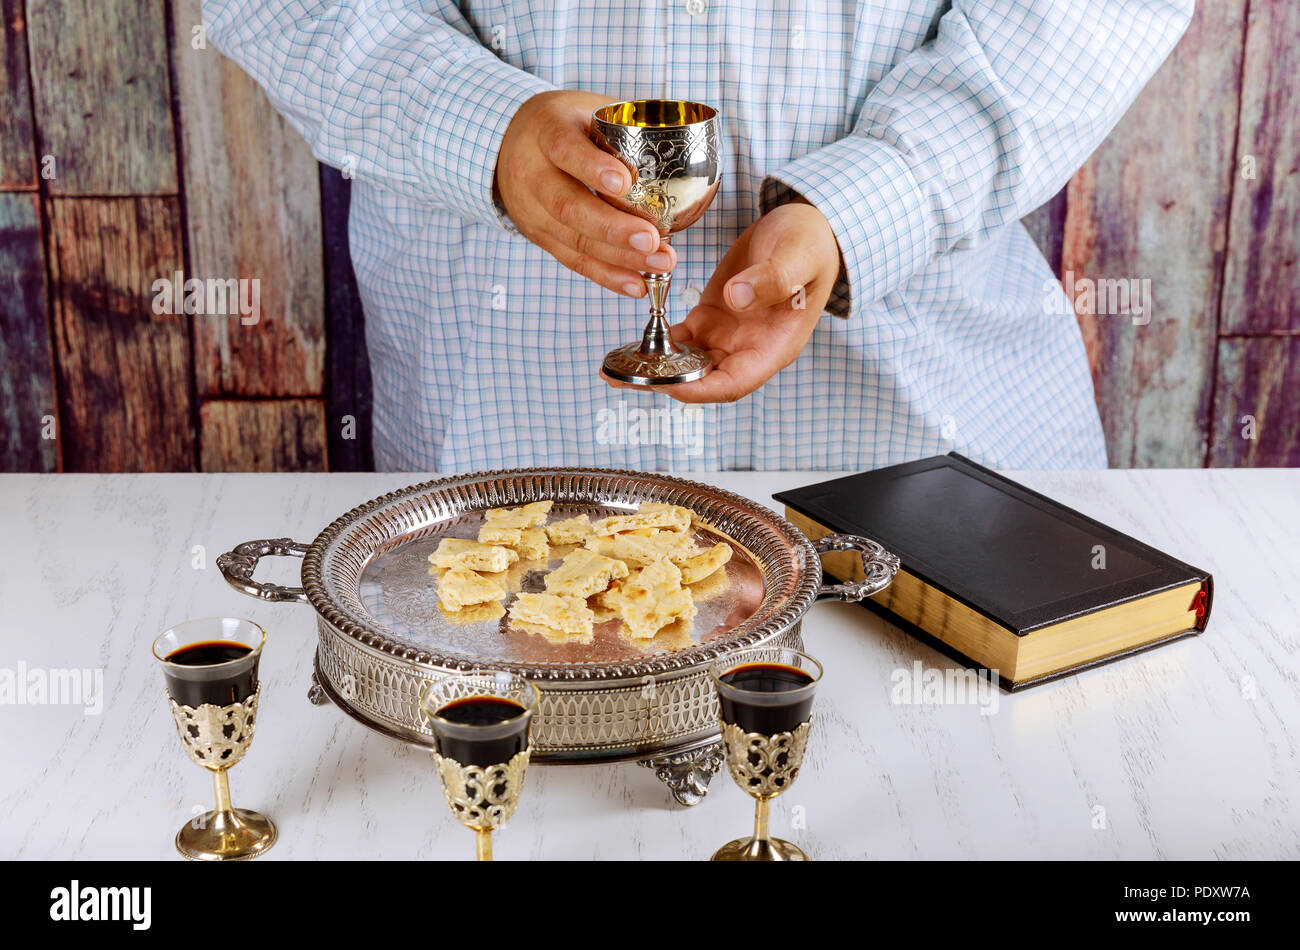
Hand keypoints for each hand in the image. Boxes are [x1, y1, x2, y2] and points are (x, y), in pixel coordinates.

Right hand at [495, 90, 676, 296]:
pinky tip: (637, 284)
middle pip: (567, 206)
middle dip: (613, 228)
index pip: (564, 149)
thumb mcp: (586, 109)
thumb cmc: (564, 124)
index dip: (592, 168)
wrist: (507, 145)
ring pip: (573, 240)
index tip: (625, 183)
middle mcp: (532, 173)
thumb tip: (688, 141)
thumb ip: (626, 124)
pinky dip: (607, 276)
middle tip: (652, 239)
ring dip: (619, 258)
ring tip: (660, 261)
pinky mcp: (539, 236)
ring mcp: (531, 210)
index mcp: (545, 131)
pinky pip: (573, 261)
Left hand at [603, 200, 841, 401]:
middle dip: (664, 382)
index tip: (669, 385)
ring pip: (686, 363)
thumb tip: (736, 299)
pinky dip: (656, 341)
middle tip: (622, 377)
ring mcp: (728, 335)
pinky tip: (629, 341)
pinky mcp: (710, 317)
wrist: (804, 226)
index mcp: (774, 346)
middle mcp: (748, 349)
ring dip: (654, 367)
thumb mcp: (799, 256)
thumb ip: (773, 279)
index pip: (735, 383)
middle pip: (703, 380)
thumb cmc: (811, 244)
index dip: (700, 390)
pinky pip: (680, 338)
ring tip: (614, 366)